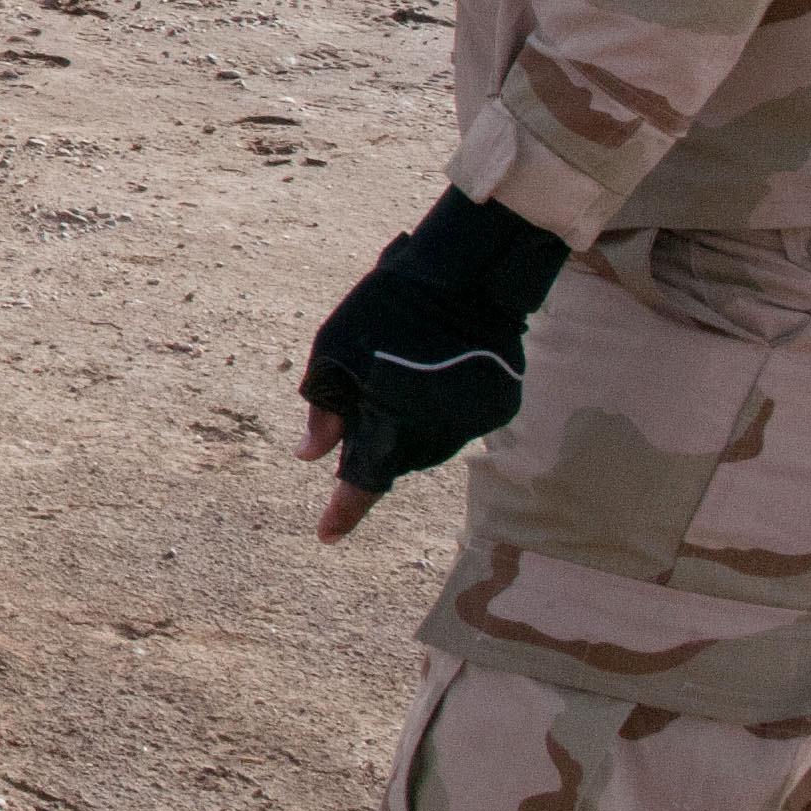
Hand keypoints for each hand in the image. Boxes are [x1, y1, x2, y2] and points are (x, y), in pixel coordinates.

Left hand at [295, 188, 567, 541]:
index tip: (326, 535)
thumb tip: (311, 456)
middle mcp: (436, 432)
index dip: (344, 510)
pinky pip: (459, 424)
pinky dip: (440, 411)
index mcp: (390, 420)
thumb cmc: (385, 307)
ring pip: (429, 446)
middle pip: (397, 460)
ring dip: (408, 429)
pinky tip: (433, 373)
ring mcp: (473, 423)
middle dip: (376, 444)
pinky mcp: (499, 410)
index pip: (363, 479)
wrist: (464, 275)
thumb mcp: (333, 350)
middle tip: (363, 400)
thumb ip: (324, 409)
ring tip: (399, 377)